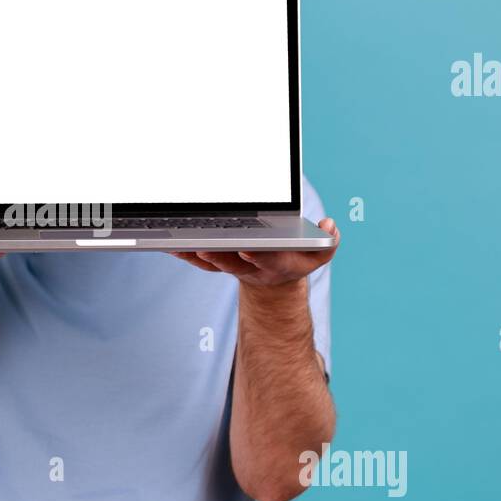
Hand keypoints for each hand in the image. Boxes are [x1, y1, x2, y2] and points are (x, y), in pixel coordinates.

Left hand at [172, 218, 339, 287]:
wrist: (278, 274)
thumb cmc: (298, 256)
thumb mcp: (319, 252)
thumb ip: (328, 241)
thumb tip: (330, 226)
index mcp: (278, 264)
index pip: (267, 259)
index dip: (256, 255)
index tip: (246, 248)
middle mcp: (253, 268)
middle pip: (234, 263)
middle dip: (219, 256)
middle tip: (203, 248)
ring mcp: (235, 267)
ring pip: (213, 263)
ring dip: (195, 254)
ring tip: (177, 243)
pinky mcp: (219, 263)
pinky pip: (199, 260)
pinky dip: (185, 252)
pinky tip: (170, 242)